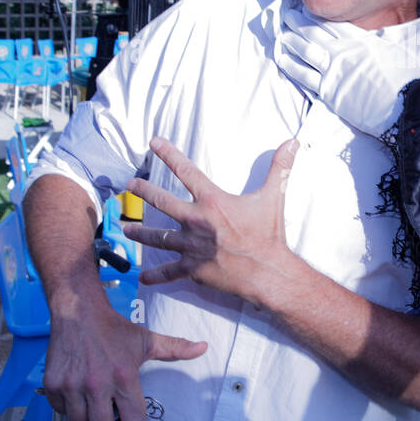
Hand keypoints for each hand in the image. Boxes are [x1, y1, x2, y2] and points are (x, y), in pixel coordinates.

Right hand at [44, 299, 206, 420]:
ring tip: (97, 414)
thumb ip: (175, 348)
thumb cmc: (114, 328)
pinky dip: (69, 411)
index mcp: (124, 377)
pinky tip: (79, 400)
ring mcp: (72, 386)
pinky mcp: (53, 385)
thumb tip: (203, 348)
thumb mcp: (146, 339)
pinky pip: (61, 412)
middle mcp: (97, 385)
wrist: (78, 311)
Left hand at [123, 137, 298, 302]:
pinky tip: (142, 278)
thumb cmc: (269, 234)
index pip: (186, 171)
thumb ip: (281, 168)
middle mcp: (196, 220)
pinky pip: (169, 272)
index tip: (153, 142)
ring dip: (140, 232)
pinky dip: (155, 276)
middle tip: (130, 186)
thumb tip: (293, 142)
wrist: (267, 272)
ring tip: (127, 228)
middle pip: (162, 202)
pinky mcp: (192, 268)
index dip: (168, 154)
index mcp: (212, 201)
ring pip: (158, 237)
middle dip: (144, 192)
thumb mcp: (274, 196)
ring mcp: (191, 246)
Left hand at [277, 11, 419, 136]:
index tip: (306, 7)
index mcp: (359, 41)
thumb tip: (390, 29)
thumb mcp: (399, 49)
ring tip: (282, 34)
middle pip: (314, 33)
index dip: (317, 14)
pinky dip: (291, 65)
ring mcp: (334, 71)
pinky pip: (304, 76)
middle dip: (298, 23)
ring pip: (305, 51)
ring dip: (291, 41)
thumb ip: (387, 38)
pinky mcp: (329, 91)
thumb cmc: (406, 78)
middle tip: (286, 15)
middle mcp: (343, 52)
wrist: (403, 104)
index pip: (333, 23)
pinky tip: (283, 59)